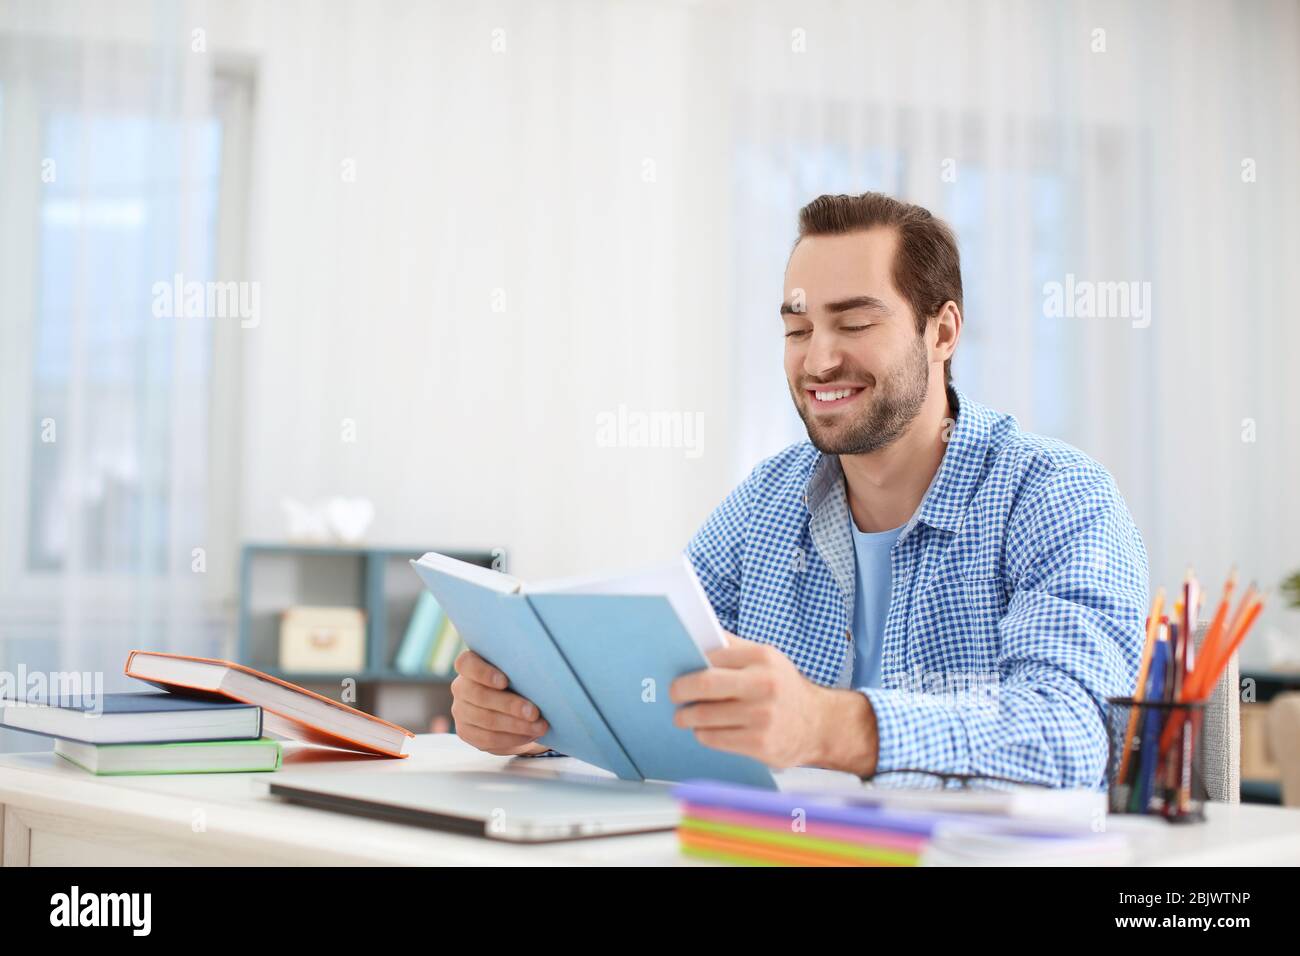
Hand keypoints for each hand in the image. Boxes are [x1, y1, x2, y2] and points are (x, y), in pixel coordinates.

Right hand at [450, 650, 550, 755]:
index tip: (505, 681)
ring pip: (487, 720)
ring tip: (540, 726)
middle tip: (534, 712)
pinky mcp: (466, 732)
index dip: (483, 673)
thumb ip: (520, 668)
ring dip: (516, 725)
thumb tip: (544, 672)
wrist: (510, 708)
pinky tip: (529, 735)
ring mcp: (461, 711)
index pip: (466, 664)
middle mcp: (461, 687)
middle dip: (510, 705)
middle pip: (480, 696)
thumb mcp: (517, 670)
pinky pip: (488, 738)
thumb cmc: (517, 680)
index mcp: (470, 665)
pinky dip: (512, 738)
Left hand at [669, 633, 877, 773]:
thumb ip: (734, 648)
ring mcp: (762, 715)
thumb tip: (695, 639)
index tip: (678, 671)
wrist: (820, 724)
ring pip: (704, 715)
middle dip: (679, 690)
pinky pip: (714, 738)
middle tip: (673, 695)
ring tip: (683, 716)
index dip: (690, 665)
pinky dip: (703, 734)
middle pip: (704, 684)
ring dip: (687, 717)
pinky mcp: (759, 743)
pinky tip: (705, 730)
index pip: (712, 656)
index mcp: (763, 657)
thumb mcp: (767, 659)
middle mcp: (764, 684)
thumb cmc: (784, 688)